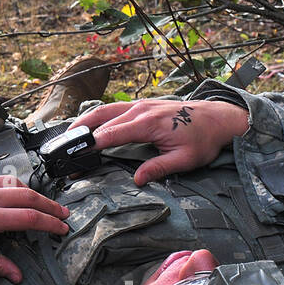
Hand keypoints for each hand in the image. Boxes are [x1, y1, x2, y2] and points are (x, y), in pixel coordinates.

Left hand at [0, 167, 70, 283]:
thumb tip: (17, 275)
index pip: (29, 217)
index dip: (50, 223)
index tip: (62, 228)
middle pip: (25, 194)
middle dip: (47, 204)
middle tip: (60, 212)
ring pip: (6, 180)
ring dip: (24, 190)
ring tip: (33, 202)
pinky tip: (1, 189)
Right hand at [70, 99, 249, 185]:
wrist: (219, 118)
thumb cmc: (203, 139)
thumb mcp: (185, 160)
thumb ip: (159, 169)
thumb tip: (137, 180)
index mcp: (148, 124)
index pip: (112, 133)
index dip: (92, 144)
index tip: (77, 154)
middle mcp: (140, 110)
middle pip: (102, 118)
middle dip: (81, 132)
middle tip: (64, 146)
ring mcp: (140, 104)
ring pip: (105, 110)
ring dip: (86, 120)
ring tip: (69, 133)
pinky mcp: (143, 104)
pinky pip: (114, 108)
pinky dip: (98, 116)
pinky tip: (90, 124)